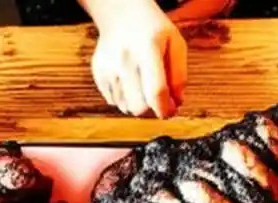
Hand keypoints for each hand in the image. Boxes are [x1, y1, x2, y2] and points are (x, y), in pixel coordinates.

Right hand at [90, 0, 187, 117]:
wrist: (121, 15)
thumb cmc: (152, 30)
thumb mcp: (175, 43)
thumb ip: (179, 75)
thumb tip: (176, 103)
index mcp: (147, 50)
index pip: (156, 91)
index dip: (165, 109)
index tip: (169, 112)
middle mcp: (124, 61)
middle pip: (138, 107)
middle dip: (151, 110)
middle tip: (158, 100)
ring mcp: (108, 69)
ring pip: (125, 108)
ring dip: (138, 104)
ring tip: (143, 87)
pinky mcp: (98, 75)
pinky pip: (113, 102)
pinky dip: (125, 99)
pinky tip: (130, 82)